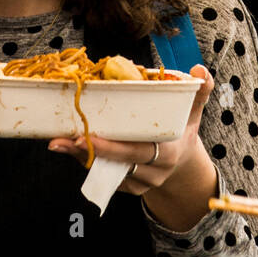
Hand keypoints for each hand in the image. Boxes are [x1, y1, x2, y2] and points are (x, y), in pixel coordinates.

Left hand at [48, 64, 214, 197]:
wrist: (183, 162)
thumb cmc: (182, 129)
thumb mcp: (193, 110)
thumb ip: (198, 89)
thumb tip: (199, 68)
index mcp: (169, 153)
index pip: (139, 152)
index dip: (113, 147)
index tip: (89, 137)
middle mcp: (155, 172)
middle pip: (118, 164)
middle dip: (90, 152)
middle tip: (65, 139)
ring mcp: (141, 183)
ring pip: (107, 172)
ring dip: (81, 158)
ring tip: (58, 142)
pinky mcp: (129, 188)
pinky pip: (105, 176)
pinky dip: (86, 163)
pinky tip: (69, 149)